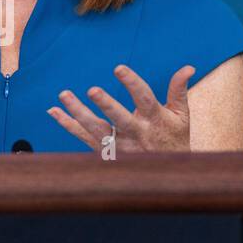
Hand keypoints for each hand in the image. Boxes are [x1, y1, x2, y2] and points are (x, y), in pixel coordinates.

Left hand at [48, 64, 194, 152]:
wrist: (167, 176)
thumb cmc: (174, 139)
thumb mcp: (182, 116)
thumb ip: (179, 90)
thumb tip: (189, 67)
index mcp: (155, 121)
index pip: (144, 99)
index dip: (132, 83)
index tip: (118, 68)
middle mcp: (136, 135)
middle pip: (120, 119)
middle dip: (107, 105)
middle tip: (92, 90)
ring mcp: (119, 146)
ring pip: (97, 130)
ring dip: (78, 113)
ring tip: (63, 95)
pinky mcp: (106, 153)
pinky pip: (83, 138)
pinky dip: (68, 125)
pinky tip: (54, 111)